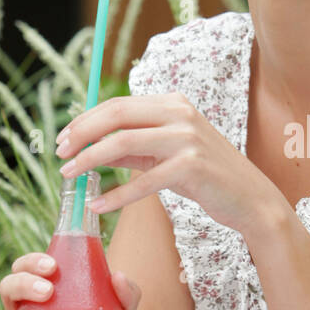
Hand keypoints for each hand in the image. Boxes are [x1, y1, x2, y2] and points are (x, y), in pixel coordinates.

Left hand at [56, 93, 284, 236]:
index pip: (118, 104)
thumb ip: (135, 147)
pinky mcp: (191, 167)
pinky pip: (143, 181)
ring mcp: (186, 139)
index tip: (63, 138)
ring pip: (124, 143)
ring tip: (70, 176)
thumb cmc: (208, 176)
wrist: (250, 198)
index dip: (85, 120)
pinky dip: (116, 195)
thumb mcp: (168, 154)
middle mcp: (180, 114)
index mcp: (173, 103)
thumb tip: (92, 146)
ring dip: (90, 160)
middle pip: (116, 115)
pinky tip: (98, 205)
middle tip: (60, 153)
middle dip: (81, 133)